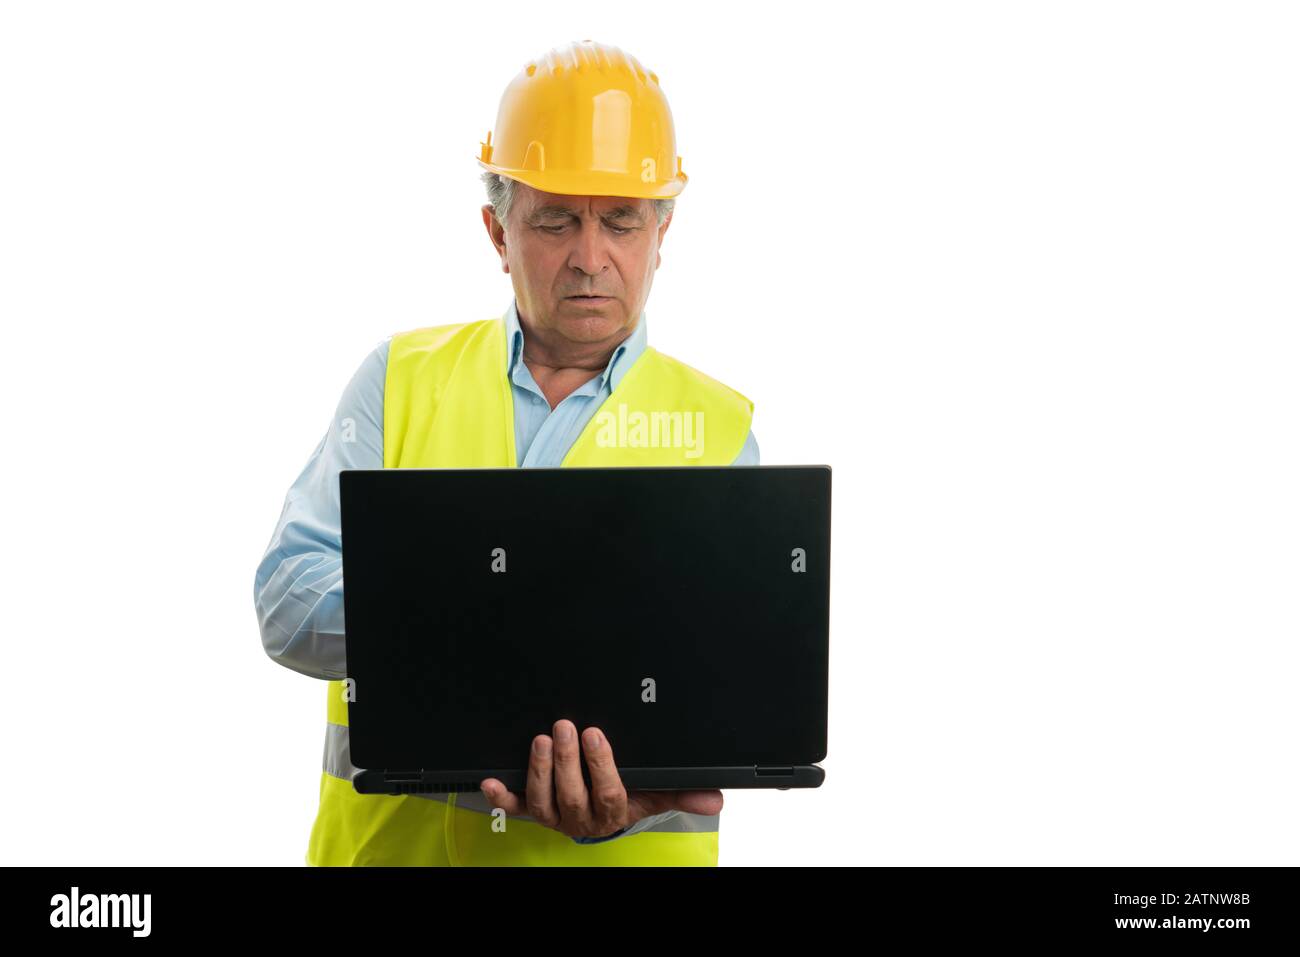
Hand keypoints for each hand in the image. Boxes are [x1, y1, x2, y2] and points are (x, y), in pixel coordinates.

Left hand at [479, 719, 723, 838]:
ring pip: (542, 800)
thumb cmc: (630, 795)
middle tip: (564, 727)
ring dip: (539, 770)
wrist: (604, 815)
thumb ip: (684, 790)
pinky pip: (514, 808)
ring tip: (540, 740)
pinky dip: (500, 797)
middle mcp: (580, 818)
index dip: (600, 765)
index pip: (608, 792)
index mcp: (613, 812)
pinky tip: (490, 780)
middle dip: (566, 761)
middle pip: (571, 794)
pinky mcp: (532, 809)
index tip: (595, 733)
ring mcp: (554, 814)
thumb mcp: (657, 792)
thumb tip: (715, 796)